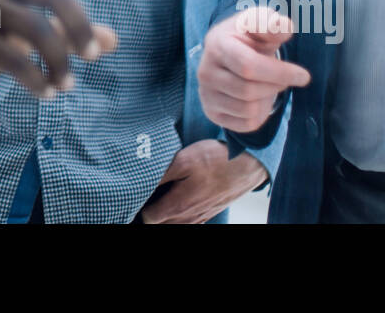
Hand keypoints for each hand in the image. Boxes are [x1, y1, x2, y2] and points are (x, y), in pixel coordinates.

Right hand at [0, 0, 117, 104]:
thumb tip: (113, 40)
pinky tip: (45, 92)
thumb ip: (64, 33)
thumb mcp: (23, 34)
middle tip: (94, 54)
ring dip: (60, 62)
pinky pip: (16, 60)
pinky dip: (37, 80)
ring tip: (65, 85)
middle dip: (80, 24)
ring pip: (38, 31)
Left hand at [139, 140, 266, 222]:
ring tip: (160, 193)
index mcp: (179, 207)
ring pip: (174, 223)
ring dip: (164, 212)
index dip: (138, 204)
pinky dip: (178, 212)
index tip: (136, 190)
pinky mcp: (209, 212)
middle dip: (149, 209)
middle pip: (160, 223)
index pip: (148, 218)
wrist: (249, 164)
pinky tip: (177, 195)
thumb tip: (141, 183)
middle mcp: (189, 217)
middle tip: (144, 190)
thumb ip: (160, 175)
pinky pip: (188, 220)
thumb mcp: (183, 160)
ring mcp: (200, 216)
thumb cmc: (216, 160)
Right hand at [197, 5, 310, 132]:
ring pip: (249, 110)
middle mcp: (206, 72)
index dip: (280, 73)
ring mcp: (206, 94)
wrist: (227, 52)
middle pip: (249, 91)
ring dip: (267, 99)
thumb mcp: (260, 21)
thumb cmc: (248, 36)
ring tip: (268, 84)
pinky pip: (245, 124)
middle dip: (276, 85)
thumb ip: (272, 23)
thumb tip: (283, 26)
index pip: (249, 66)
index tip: (303, 75)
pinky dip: (260, 114)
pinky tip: (259, 98)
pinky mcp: (212, 113)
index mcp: (216, 45)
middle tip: (286, 78)